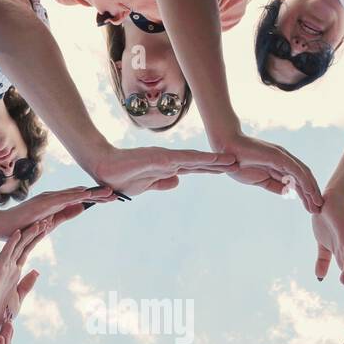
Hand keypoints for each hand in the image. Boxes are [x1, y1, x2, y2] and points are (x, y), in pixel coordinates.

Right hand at [0, 185, 116, 236]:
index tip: (111, 199)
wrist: (3, 226)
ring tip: (105, 192)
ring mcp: (47, 199)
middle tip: (115, 194)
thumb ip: (65, 214)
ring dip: (90, 194)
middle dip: (97, 195)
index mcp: (57, 202)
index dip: (96, 199)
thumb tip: (82, 208)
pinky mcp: (41, 204)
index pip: (80, 200)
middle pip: (80, 195)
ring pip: (73, 195)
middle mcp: (54, 198)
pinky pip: (60, 199)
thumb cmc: (25, 225)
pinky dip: (73, 196)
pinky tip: (84, 194)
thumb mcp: (51, 221)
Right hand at [0, 222, 49, 332]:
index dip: (36, 239)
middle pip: (23, 245)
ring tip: (38, 222)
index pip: (27, 251)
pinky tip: (18, 232)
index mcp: (14, 272)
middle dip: (35, 232)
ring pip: (16, 247)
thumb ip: (27, 284)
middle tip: (46, 219)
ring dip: (27, 234)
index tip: (47, 227)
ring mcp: (2, 268)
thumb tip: (36, 271)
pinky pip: (5, 254)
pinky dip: (11, 243)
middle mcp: (8, 267)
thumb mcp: (18, 297)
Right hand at [90, 146, 236, 196]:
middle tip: (239, 162)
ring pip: (194, 159)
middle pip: (199, 162)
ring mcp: (165, 158)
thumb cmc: (121, 176)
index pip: (194, 168)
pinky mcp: (158, 158)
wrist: (103, 167)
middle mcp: (170, 161)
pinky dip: (196, 159)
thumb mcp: (146, 185)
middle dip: (219, 163)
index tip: (228, 170)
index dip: (211, 168)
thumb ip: (161, 182)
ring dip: (213, 160)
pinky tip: (209, 160)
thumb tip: (177, 182)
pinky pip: (180, 159)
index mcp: (167, 168)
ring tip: (231, 161)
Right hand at [213, 131, 321, 213]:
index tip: (310, 208)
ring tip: (317, 204)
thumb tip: (287, 193)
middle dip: (311, 195)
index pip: (297, 182)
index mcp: (279, 166)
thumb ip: (273, 186)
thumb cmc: (239, 163)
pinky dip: (304, 182)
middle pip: (303, 179)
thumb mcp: (260, 181)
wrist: (227, 148)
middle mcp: (284, 160)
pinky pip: (296, 170)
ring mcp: (283, 157)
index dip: (305, 195)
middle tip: (317, 210)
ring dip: (311, 190)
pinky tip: (310, 193)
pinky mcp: (279, 156)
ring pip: (303, 174)